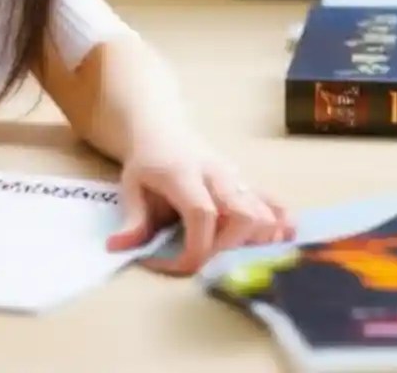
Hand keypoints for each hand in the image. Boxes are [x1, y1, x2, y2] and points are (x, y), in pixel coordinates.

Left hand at [106, 145, 293, 274]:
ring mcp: (238, 178)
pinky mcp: (250, 184)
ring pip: (265, 214)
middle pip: (244, 216)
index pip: (202, 213)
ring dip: (252, 243)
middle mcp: (218, 175)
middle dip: (228, 249)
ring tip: (229, 254)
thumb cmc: (148, 162)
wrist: (164, 131)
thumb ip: (132, 219)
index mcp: (185, 174)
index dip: (197, 247)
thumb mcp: (131, 187)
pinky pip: (276, 205)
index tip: (182, 265)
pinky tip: (270, 244)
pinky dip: (279, 227)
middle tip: (206, 260)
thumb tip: (117, 247)